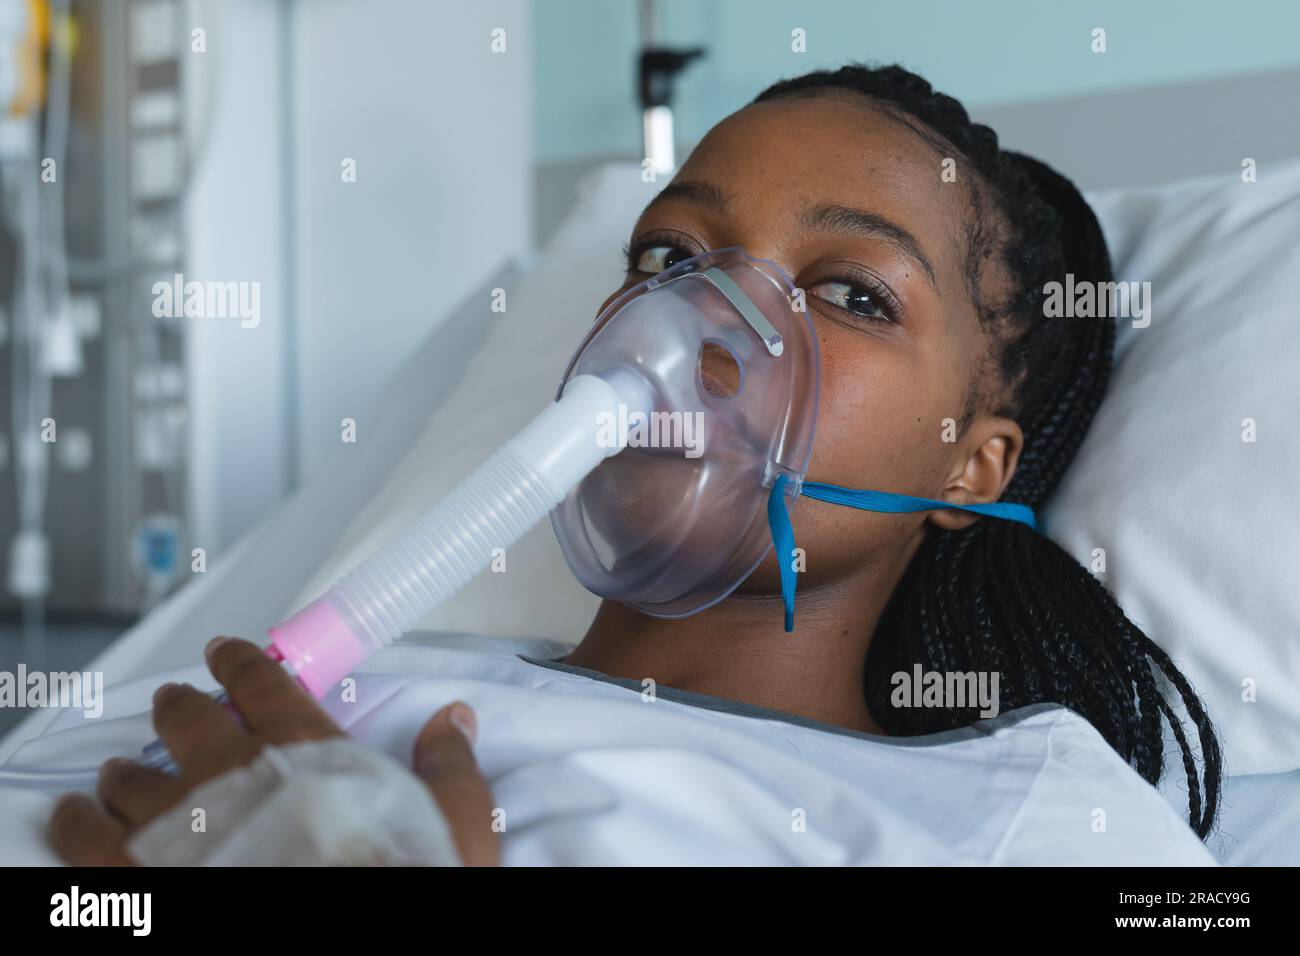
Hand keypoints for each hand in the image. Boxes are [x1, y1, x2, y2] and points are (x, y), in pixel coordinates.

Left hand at [48, 636, 498, 865]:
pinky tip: (74, 814)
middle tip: (180, 703)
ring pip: (131, 773)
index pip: (260, 681)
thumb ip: (451, 771)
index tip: (227, 653)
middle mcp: (232, 773)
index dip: (239, 660)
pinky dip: (76, 817)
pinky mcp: (133, 876)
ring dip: (130, 766)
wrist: (346, 949)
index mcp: (305, 751)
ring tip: (126, 769)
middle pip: (187, 716)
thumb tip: (453, 720)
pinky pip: (82, 834)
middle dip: (182, 704)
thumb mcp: (453, 829)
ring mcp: (176, 824)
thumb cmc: (398, 882)